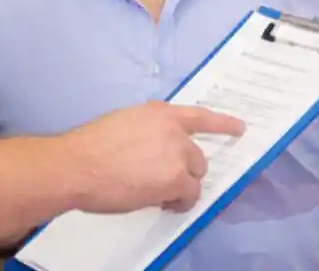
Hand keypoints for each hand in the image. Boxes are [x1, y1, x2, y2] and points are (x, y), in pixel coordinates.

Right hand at [58, 102, 243, 214]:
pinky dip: (179, 202)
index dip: (223, 123)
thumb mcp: (123, 125)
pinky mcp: (177, 179)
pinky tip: (162, 204)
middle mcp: (174, 130)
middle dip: (184, 170)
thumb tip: (153, 153)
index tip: (240, 127)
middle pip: (196, 155)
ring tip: (156, 194)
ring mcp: (178, 154)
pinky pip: (190, 196)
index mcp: (158, 113)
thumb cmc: (90, 147)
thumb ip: (146, 133)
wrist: (78, 165)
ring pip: (194, 176)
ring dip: (181, 186)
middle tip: (162, 181)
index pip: (200, 116)